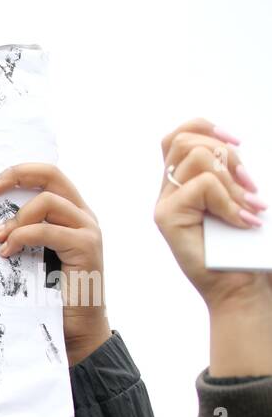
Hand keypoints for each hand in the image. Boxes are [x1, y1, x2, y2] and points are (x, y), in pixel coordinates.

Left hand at [0, 163, 110, 366]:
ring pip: (47, 201)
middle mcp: (84, 216)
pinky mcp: (86, 247)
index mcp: (72, 214)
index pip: (50, 176)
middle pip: (52, 176)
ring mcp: (88, 230)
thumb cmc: (49, 295)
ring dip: (15, 219)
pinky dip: (21, 237)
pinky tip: (7, 252)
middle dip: (16, 176)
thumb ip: (22, 235)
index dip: (19, 172)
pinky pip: (46, 230)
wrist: (75, 329)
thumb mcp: (32, 257)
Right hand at [153, 118, 270, 375]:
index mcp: (184, 184)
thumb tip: (231, 147)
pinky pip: (204, 184)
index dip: (206, 127)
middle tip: (250, 188)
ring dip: (232, 179)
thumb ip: (231, 173)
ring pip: (197, 156)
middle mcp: (169, 192)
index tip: (238, 144)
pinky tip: (243, 221)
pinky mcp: (167, 218)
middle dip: (228, 154)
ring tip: (249, 206)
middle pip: (185, 139)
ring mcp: (165, 205)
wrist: (244, 288)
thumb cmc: (249, 249)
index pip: (179, 136)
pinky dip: (231, 200)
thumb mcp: (244, 199)